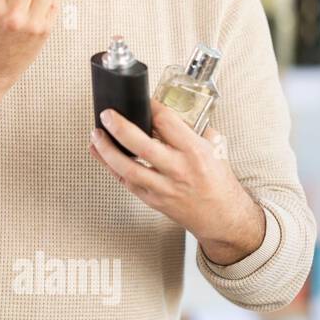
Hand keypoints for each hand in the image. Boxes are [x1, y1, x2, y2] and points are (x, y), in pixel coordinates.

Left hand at [88, 97, 265, 263]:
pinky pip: (126, 182)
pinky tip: (99, 154)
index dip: (150, 107)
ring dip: (107, 150)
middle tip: (107, 115)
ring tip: (96, 134)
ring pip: (128, 168)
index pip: (167, 123)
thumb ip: (193, 131)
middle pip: (142, 146)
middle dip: (120, 128)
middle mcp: (178, 170)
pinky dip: (110, 166)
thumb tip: (170, 114)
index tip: (141, 100)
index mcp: (195, 152)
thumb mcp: (215, 150)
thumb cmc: (219, 183)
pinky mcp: (153, 200)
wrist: (223, 218)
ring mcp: (163, 187)